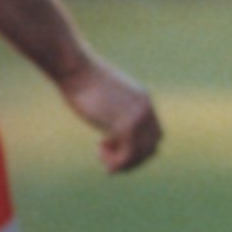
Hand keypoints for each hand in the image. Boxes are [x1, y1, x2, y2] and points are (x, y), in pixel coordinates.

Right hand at [61, 56, 161, 173]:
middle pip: (151, 147)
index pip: (155, 136)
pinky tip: (100, 153)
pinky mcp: (124, 125)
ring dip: (122, 161)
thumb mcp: (106, 96)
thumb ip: (115, 110)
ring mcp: (138, 118)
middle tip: (107, 155)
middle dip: (132, 158)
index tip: (113, 144)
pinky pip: (128, 154)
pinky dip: (116, 162)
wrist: (76, 69)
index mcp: (144, 102)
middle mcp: (146, 111)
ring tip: (102, 155)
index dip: (138, 147)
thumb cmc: (82, 81)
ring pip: (141, 154)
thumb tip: (113, 128)